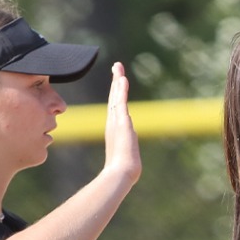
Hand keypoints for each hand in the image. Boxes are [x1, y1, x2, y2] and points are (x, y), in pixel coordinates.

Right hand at [102, 62, 140, 184]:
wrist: (120, 174)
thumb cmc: (123, 171)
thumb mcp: (125, 159)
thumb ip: (124, 158)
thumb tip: (125, 167)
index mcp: (114, 129)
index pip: (116, 107)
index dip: (116, 93)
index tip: (118, 80)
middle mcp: (113, 123)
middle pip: (114, 98)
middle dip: (116, 81)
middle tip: (117, 66)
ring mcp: (116, 122)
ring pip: (117, 97)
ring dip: (118, 81)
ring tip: (118, 67)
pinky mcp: (122, 123)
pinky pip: (121, 103)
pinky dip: (121, 91)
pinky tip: (122, 79)